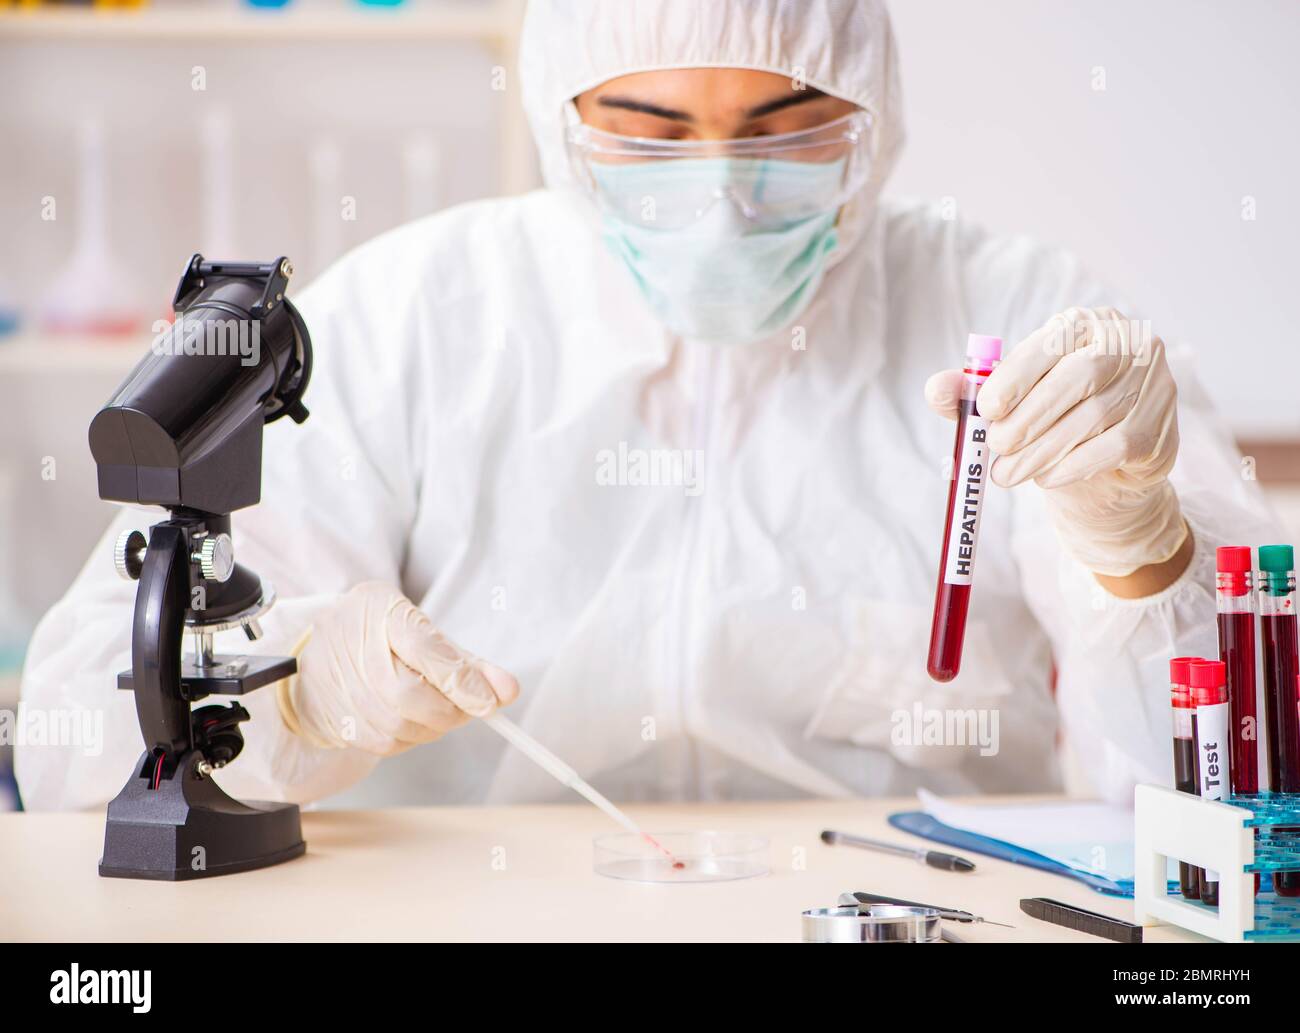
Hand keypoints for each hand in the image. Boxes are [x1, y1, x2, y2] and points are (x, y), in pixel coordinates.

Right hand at [282, 581, 518, 754]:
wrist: (318, 645)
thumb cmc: (382, 634)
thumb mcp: (423, 629)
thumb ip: (465, 660)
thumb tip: (508, 691)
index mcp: (379, 608)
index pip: (424, 647)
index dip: (460, 679)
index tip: (491, 702)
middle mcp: (350, 644)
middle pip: (410, 696)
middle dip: (451, 711)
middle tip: (470, 708)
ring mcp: (335, 684)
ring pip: (400, 726)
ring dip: (433, 726)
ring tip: (436, 707)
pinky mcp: (331, 718)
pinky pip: (385, 743)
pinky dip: (411, 737)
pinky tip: (410, 718)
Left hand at [924, 307, 1185, 577]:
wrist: (1103, 464)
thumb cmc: (1049, 417)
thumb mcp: (1009, 399)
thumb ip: (971, 392)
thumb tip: (936, 389)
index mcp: (1082, 324)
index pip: (1053, 340)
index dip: (1017, 374)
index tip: (987, 408)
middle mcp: (1125, 344)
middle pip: (1080, 377)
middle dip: (1030, 417)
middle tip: (996, 447)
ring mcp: (1151, 383)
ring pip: (1095, 416)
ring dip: (1043, 450)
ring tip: (1007, 474)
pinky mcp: (1158, 426)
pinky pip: (1115, 446)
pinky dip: (1074, 465)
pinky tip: (1047, 477)